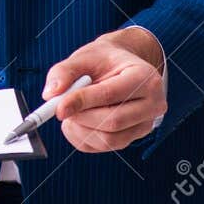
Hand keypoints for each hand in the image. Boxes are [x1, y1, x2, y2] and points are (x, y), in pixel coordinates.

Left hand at [43, 27, 165, 153]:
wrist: (121, 67)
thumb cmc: (104, 60)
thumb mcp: (85, 56)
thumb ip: (65, 71)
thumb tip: (50, 94)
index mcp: (145, 77)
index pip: (110, 94)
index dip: (81, 101)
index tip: (58, 106)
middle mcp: (153, 103)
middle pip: (113, 121)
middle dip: (81, 117)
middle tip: (60, 109)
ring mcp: (145, 124)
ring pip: (109, 139)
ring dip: (81, 129)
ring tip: (70, 112)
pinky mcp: (134, 137)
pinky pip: (105, 147)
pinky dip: (83, 138)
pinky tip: (77, 122)